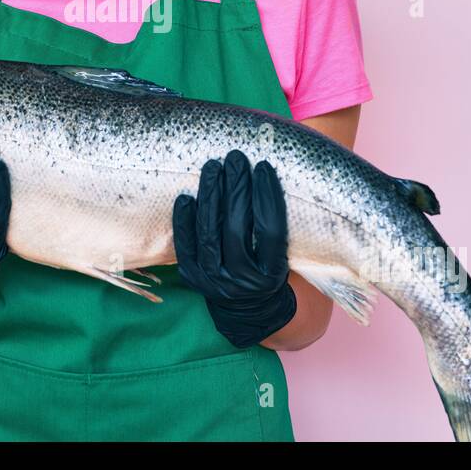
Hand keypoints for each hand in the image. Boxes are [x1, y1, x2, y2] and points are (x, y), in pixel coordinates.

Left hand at [172, 150, 296, 348]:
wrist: (250, 311)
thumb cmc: (272, 271)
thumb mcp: (286, 258)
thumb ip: (283, 227)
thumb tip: (277, 173)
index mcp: (273, 277)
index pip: (271, 231)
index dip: (267, 196)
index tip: (263, 166)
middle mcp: (243, 282)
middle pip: (238, 229)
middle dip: (236, 189)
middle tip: (235, 158)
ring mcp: (215, 282)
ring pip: (210, 235)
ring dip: (210, 197)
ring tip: (212, 168)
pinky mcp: (193, 279)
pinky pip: (185, 247)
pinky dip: (184, 221)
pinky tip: (186, 196)